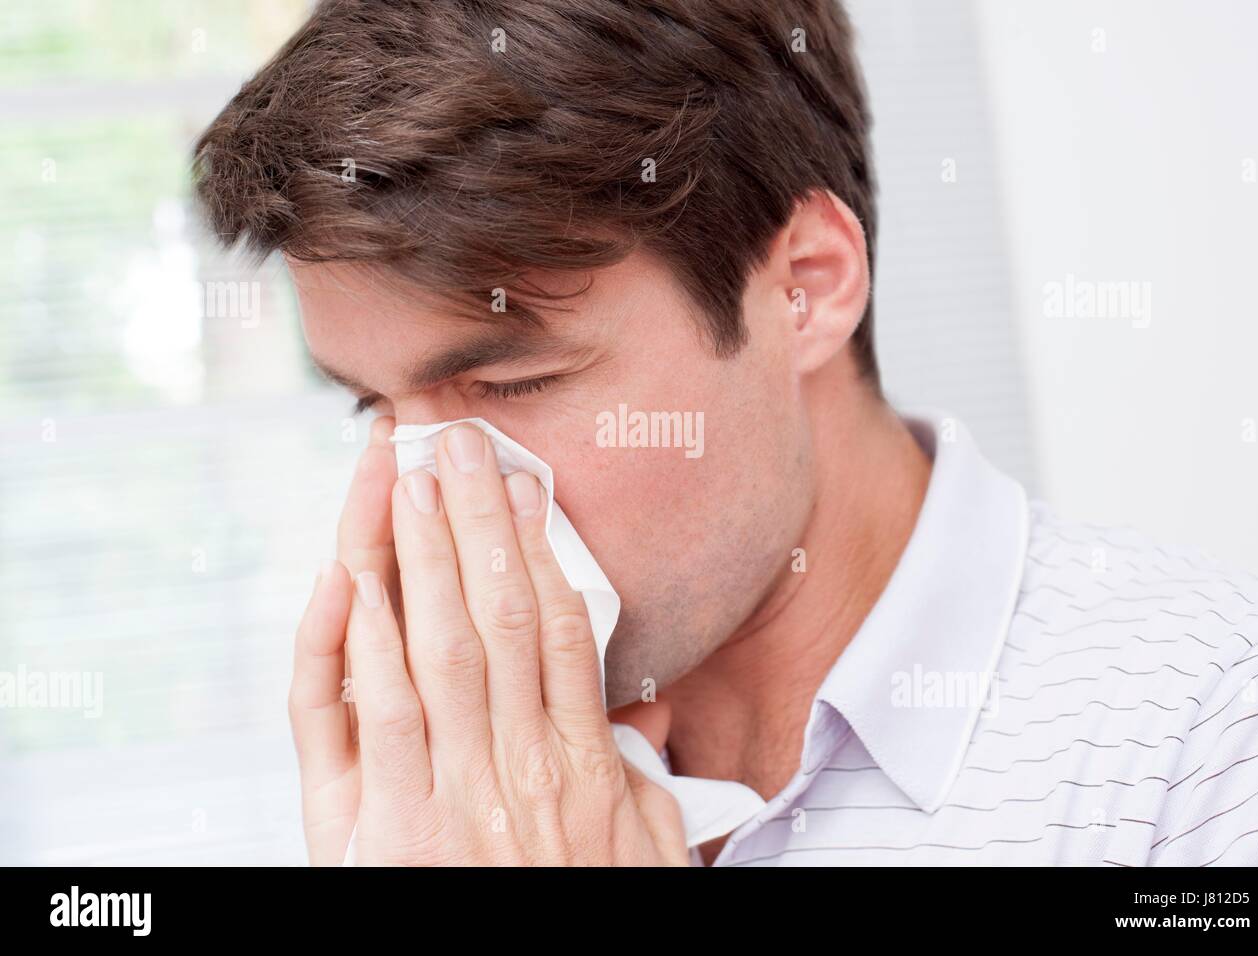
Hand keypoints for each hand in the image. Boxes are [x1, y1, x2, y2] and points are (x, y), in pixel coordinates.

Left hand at [290, 420, 687, 864]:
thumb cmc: (589, 918)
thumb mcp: (645, 851)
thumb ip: (639, 772)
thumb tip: (637, 701)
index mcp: (581, 766)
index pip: (561, 626)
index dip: (536, 545)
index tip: (519, 483)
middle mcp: (515, 765)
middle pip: (493, 614)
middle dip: (469, 520)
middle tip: (452, 442)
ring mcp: (445, 794)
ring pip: (429, 647)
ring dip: (412, 555)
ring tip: (400, 477)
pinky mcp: (381, 831)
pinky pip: (366, 719)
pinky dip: (354, 645)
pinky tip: (350, 580)